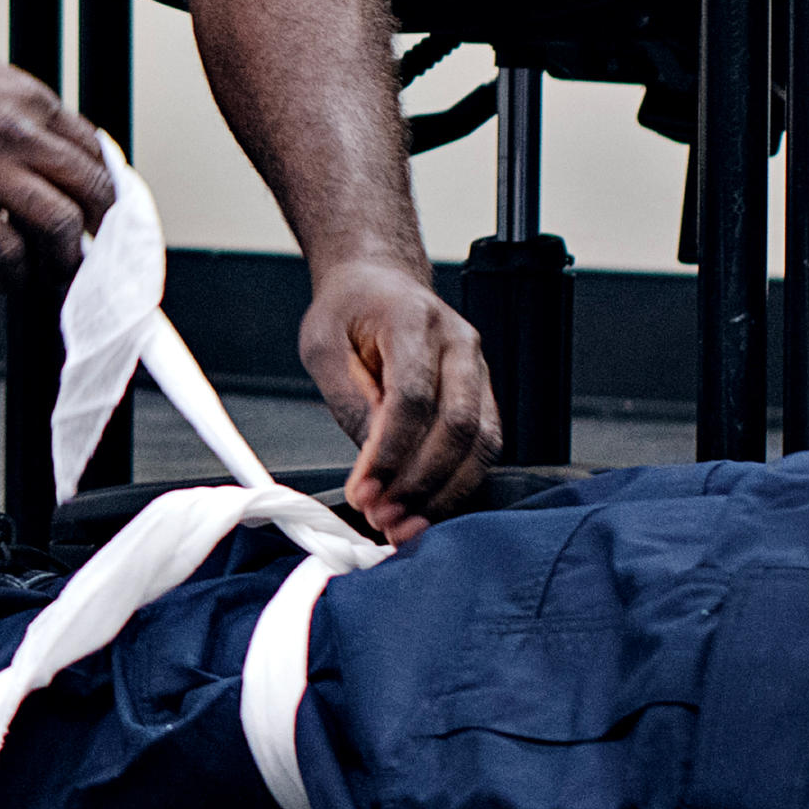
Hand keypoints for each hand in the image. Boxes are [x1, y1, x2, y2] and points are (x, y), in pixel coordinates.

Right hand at [0, 33, 113, 281]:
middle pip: (89, 187)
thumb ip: (12, 108)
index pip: (92, 146)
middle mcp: (14, 130)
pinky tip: (10, 281)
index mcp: (24, 96)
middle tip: (99, 248)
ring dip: (67, 258)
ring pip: (57, 223)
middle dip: (102, 226)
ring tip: (62, 275)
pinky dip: (16, 274)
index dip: (104, 184)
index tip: (101, 206)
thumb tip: (34, 139)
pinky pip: (4, 249)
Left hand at [299, 257, 493, 540]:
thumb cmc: (349, 311)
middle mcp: (459, 342)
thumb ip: (350, 400)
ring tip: (406, 524)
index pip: (412, 396)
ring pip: (481, 442)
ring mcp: (479, 367)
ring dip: (445, 492)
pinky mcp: (484, 393)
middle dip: (419, 481)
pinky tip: (429, 507)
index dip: (390, 452)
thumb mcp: (324, 346)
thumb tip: (372, 463)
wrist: (380, 284)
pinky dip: (460, 483)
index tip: (364, 491)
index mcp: (414, 320)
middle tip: (384, 517)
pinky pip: (484, 445)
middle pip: (456, 424)